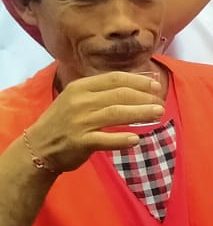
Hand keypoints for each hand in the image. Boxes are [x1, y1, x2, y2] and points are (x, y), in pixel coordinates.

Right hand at [23, 71, 163, 172]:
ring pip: (116, 113)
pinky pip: (105, 139)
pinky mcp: (80, 141)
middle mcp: (79, 101)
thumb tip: (138, 86)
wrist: (37, 147)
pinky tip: (136, 139)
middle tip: (161, 104)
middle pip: (119, 95)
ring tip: (158, 114)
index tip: (156, 86)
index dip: (138, 81)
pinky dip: (122, 139)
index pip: (114, 79)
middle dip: (144, 98)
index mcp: (80, 87)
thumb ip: (102, 92)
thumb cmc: (64, 122)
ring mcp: (79, 121)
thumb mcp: (77, 100)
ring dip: (141, 113)